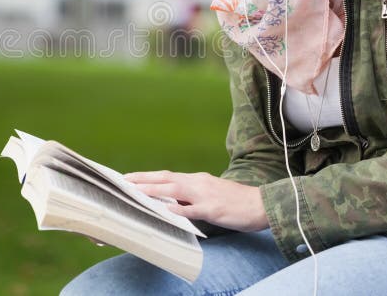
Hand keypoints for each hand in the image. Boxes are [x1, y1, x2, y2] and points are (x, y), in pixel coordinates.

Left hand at [125, 170, 268, 231]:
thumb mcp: (211, 194)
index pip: (167, 176)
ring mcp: (205, 195)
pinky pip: (192, 209)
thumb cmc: (236, 202)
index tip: (131, 178)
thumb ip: (192, 197)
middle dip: (144, 180)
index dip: (148, 177)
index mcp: (197, 180)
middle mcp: (198, 183)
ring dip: (154, 190)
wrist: (261, 204)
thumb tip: (173, 204)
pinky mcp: (213, 209)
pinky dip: (177, 209)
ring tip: (136, 191)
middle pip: (166, 179)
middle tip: (125, 181)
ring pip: (174, 190)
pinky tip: (165, 210)